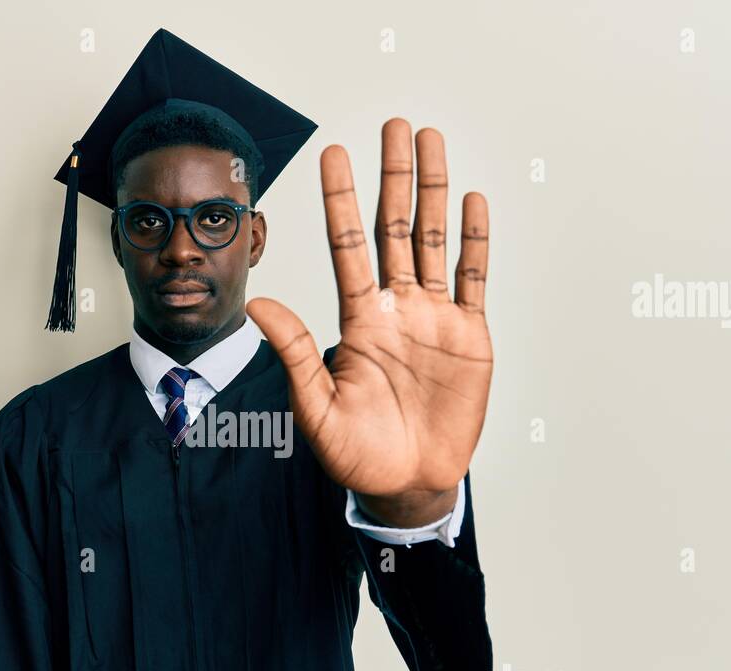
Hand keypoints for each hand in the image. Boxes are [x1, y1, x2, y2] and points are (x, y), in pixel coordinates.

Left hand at [247, 118, 492, 501]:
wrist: (407, 485)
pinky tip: (472, 202)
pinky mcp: (469, 336)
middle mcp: (394, 308)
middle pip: (393, 227)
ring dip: (434, 191)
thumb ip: (294, 353)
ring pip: (433, 239)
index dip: (341, 199)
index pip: (346, 245)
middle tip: (393, 125)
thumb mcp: (315, 406)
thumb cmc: (356, 455)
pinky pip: (473, 278)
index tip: (332, 153)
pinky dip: (475, 241)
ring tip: (431, 141)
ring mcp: (434, 318)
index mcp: (356, 319)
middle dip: (393, 176)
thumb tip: (256, 305)